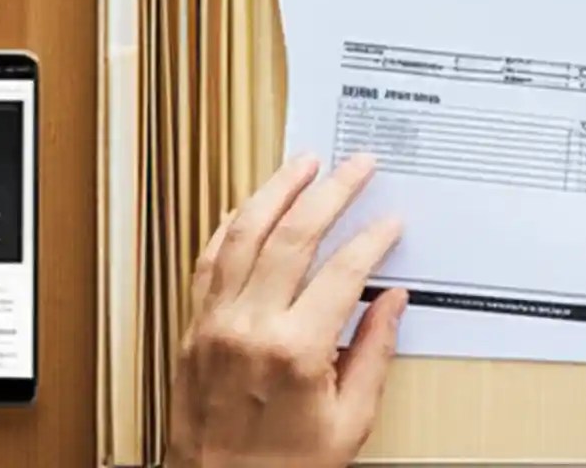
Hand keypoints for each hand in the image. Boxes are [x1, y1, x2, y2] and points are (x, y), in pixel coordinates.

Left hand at [167, 153, 406, 467]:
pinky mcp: (194, 330)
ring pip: (244, 235)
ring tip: (302, 165)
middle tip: (355, 167)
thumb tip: (391, 302)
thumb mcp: (350, 421)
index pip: (344, 271)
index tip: (389, 224)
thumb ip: (373, 352)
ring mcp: (215, 324)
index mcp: (296, 352)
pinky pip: (208, 261)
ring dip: (276, 192)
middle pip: (294, 237)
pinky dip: (229, 226)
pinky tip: (248, 207)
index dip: (372, 240)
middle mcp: (250, 328)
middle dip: (331, 193)